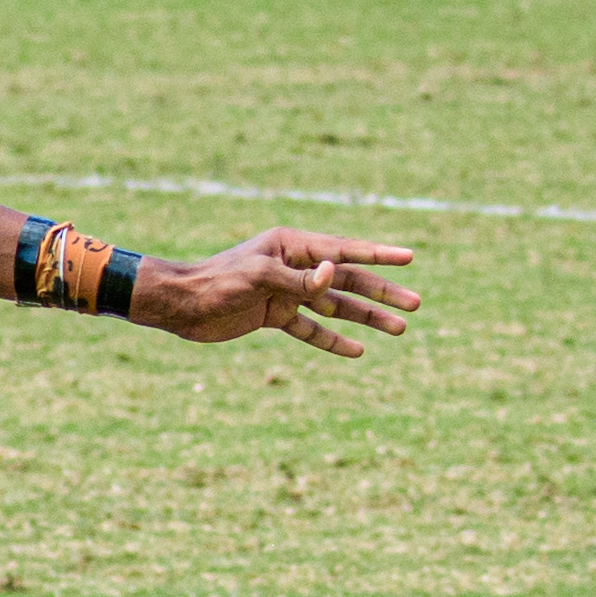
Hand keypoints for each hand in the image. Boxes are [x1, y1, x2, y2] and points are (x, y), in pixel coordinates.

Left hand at [132, 228, 420, 357]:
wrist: (178, 305)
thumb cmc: (215, 281)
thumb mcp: (259, 277)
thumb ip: (299, 278)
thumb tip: (336, 270)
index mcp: (291, 245)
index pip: (343, 250)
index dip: (378, 254)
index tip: (410, 257)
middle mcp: (293, 266)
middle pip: (347, 280)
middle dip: (382, 292)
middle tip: (417, 303)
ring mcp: (285, 292)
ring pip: (334, 306)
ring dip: (366, 317)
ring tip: (400, 328)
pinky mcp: (273, 316)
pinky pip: (310, 329)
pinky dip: (332, 340)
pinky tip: (358, 351)